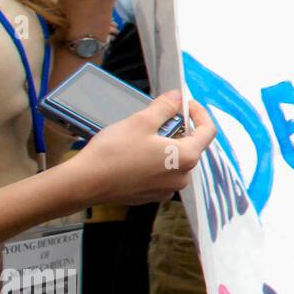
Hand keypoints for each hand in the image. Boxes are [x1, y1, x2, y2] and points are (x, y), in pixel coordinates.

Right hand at [69, 91, 216, 205]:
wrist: (85, 183)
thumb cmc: (112, 153)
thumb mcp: (141, 121)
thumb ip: (165, 107)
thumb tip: (177, 98)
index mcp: (186, 157)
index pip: (208, 131)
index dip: (199, 113)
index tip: (186, 104)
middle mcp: (182, 177)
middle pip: (191, 145)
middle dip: (179, 128)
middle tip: (160, 116)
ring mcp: (167, 189)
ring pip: (175, 159)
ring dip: (166, 144)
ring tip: (144, 135)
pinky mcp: (152, 195)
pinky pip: (161, 173)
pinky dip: (156, 160)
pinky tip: (137, 153)